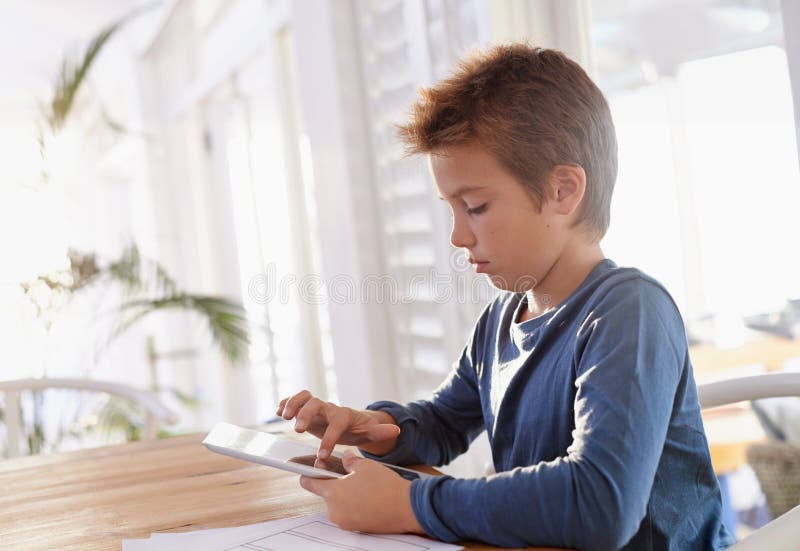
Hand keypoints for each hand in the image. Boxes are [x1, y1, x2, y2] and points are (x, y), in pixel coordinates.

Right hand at [276, 390, 399, 458]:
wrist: (350, 422)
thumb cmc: (358, 429)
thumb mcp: (370, 433)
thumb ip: (380, 432)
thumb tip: (397, 429)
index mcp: (343, 416)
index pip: (337, 423)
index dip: (330, 438)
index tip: (322, 454)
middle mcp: (328, 408)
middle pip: (317, 403)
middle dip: (307, 415)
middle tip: (299, 430)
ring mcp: (316, 407)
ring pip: (304, 397)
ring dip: (293, 404)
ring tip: (284, 416)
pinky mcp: (305, 409)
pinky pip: (294, 400)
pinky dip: (285, 403)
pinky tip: (279, 411)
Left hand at [300, 450, 424, 534]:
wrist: (407, 508)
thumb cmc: (385, 485)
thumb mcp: (366, 466)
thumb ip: (350, 462)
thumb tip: (346, 458)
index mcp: (332, 492)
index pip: (309, 482)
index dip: (308, 473)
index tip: (309, 469)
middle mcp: (334, 510)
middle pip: (326, 493)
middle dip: (334, 483)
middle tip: (349, 475)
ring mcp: (344, 521)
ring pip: (338, 504)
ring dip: (345, 495)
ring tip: (363, 486)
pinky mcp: (355, 528)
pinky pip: (348, 513)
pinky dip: (354, 505)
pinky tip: (368, 497)